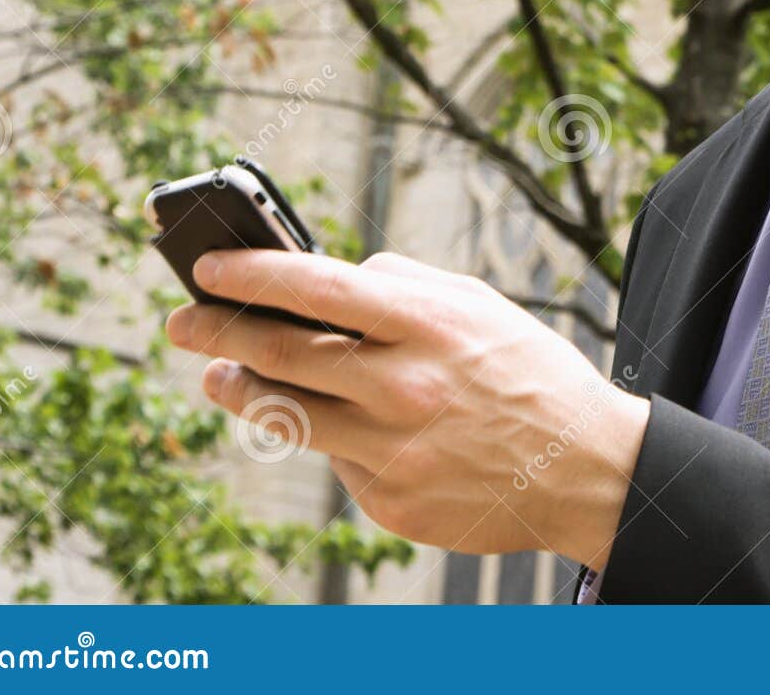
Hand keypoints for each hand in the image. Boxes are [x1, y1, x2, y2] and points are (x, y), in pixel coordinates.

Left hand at [163, 249, 648, 567]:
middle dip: (217, 332)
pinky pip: (336, 461)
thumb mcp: (480, 305)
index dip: (253, 274)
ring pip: (286, 415)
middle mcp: (404, 387)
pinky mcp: (391, 501)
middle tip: (183, 322)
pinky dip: (327, 436)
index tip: (208, 266)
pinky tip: (332, 424)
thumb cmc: (529, 375)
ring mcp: (394, 451)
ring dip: (238, 389)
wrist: (586, 467)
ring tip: (218, 375)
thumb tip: (334, 274)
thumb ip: (405, 283)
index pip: (318, 286)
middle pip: (281, 353)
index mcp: (429, 324)